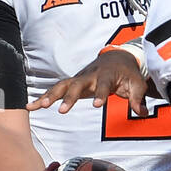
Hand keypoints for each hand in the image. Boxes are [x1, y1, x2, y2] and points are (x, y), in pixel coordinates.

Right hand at [27, 48, 148, 116]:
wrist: (117, 58)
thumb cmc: (127, 73)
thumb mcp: (137, 84)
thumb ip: (138, 98)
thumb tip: (141, 112)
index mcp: (105, 75)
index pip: (102, 85)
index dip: (100, 94)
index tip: (97, 105)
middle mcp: (89, 75)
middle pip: (76, 85)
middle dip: (68, 97)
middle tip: (60, 111)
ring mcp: (78, 78)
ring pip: (61, 86)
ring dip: (49, 96)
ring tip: (36, 107)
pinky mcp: (72, 83)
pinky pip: (56, 90)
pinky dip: (43, 97)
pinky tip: (30, 106)